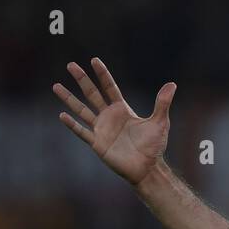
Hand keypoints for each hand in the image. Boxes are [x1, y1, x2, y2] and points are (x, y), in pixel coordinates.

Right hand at [53, 58, 175, 184]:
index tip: (94, 60)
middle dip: (82, 79)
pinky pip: (82, 132)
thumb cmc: (154, 146)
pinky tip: (62, 115)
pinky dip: (72, 124)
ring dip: (69, 98)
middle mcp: (109, 117)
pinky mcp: (97, 143)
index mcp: (122, 109)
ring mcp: (101, 129)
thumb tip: (172, 84)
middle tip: (70, 65)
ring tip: (56, 86)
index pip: (110, 88)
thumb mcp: (159, 122)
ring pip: (82, 110)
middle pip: (92, 94)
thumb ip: (162, 103)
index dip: (102, 75)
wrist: (147, 168)